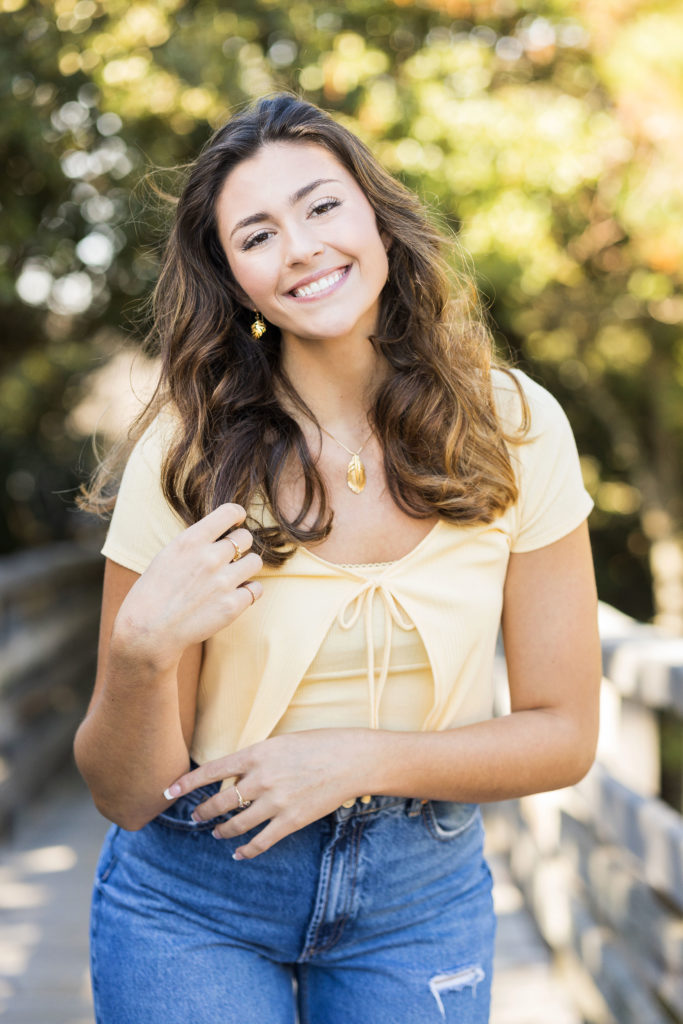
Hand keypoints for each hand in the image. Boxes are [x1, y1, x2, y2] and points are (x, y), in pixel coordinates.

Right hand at [112, 503, 262, 669]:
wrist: (146, 633)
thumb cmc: (152, 594)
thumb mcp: (167, 556)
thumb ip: (195, 543)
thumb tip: (221, 534)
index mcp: (190, 541)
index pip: (229, 512)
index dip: (237, 515)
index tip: (237, 521)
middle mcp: (210, 557)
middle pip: (245, 537)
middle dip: (239, 546)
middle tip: (228, 559)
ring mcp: (223, 582)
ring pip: (255, 562)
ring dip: (246, 568)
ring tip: (231, 578)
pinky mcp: (233, 606)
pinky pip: (256, 589)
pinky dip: (248, 592)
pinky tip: (234, 597)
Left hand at [162, 729, 379, 858]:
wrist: (351, 759)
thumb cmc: (318, 744)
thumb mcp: (280, 742)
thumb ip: (255, 759)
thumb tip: (233, 774)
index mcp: (257, 753)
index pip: (211, 770)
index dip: (186, 783)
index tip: (167, 791)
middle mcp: (261, 778)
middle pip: (220, 802)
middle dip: (203, 812)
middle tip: (196, 817)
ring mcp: (276, 801)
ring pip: (236, 824)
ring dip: (222, 831)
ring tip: (217, 833)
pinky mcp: (291, 820)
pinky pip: (260, 841)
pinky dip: (246, 850)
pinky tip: (238, 853)